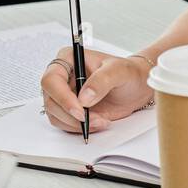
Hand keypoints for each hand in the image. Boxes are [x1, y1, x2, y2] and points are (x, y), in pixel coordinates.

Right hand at [39, 48, 155, 134]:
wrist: (136, 87)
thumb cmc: (127, 73)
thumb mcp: (119, 71)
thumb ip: (101, 81)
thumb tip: (84, 97)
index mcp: (68, 59)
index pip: (52, 79)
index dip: (62, 97)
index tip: (80, 110)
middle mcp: (62, 77)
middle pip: (51, 100)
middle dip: (71, 115)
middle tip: (92, 120)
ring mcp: (64, 95)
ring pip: (55, 115)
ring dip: (76, 124)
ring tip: (100, 120)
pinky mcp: (69, 110)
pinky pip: (65, 124)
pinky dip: (79, 128)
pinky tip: (98, 122)